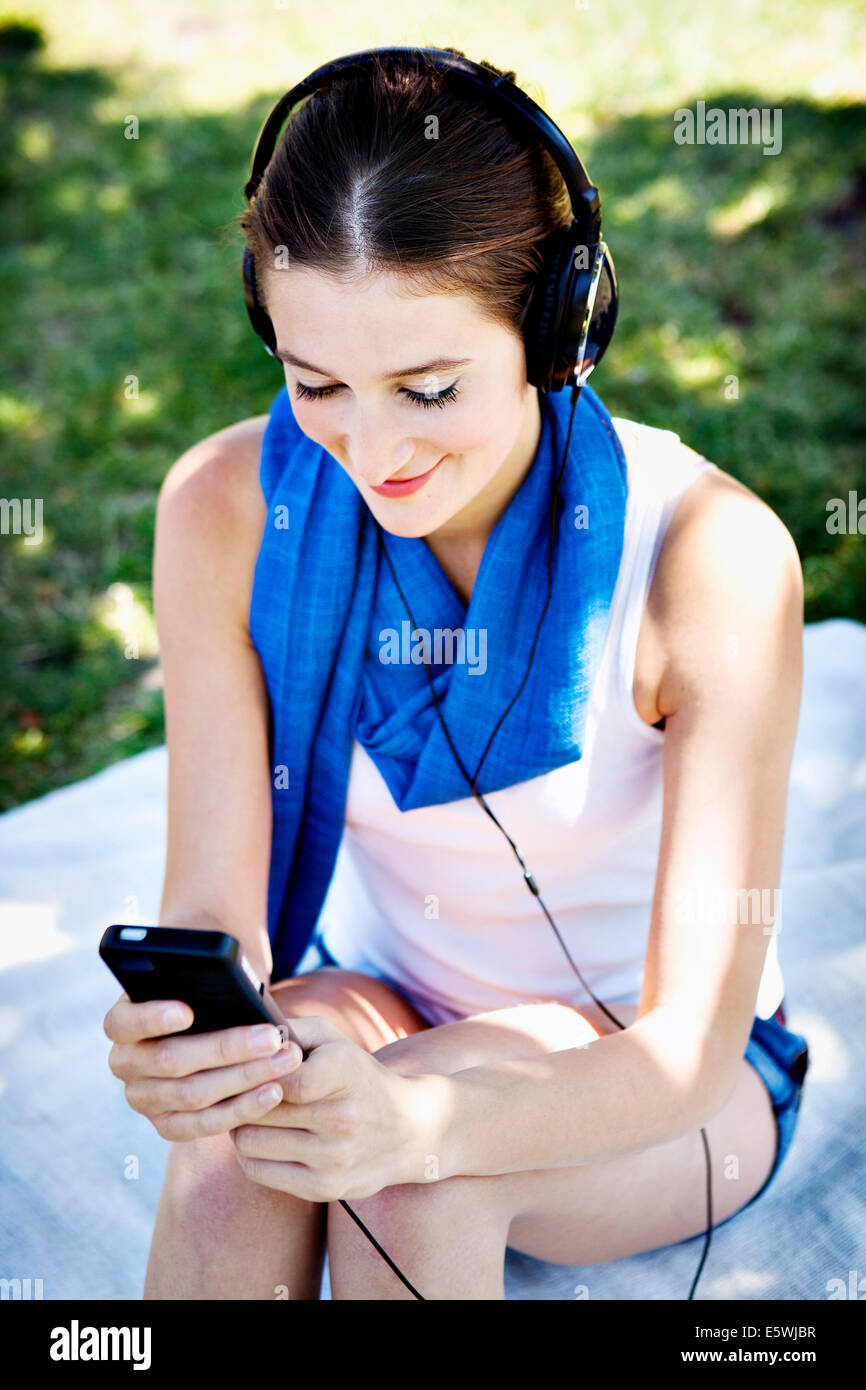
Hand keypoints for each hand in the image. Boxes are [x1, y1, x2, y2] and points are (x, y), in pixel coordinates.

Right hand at [103, 992, 302, 1139]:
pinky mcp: (167, 1125)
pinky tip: (273, 1093)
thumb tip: (227, 986)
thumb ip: (199, 986)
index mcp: (122, 1023)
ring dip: (245, 1078)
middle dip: (227, 1049)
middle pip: (172, 1061)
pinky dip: (242, 1109)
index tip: (188, 1011)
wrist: (201, 1030)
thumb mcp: (193, 986)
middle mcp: (125, 1064)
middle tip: (272, 1038)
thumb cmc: (200, 998)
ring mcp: (143, 1099)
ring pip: (193, 1095)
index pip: (125, 1022)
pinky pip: (204, 1125)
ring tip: (285, 1061)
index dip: (153, 1018)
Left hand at [230, 1015, 442, 1202]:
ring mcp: (335, 1158)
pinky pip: (256, 1170)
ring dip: (241, 1125)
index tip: (254, 1068)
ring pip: (249, 1140)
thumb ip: (288, 1030)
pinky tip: (262, 1138)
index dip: (257, 1073)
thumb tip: (245, 1039)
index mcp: (346, 1073)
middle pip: (258, 1109)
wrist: (409, 1129)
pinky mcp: (325, 1188)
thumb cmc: (356, 1076)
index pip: (283, 1079)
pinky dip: (249, 1153)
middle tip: (237, 1091)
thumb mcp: (333, 1040)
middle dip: (242, 1097)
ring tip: (251, 1113)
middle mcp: (343, 1118)